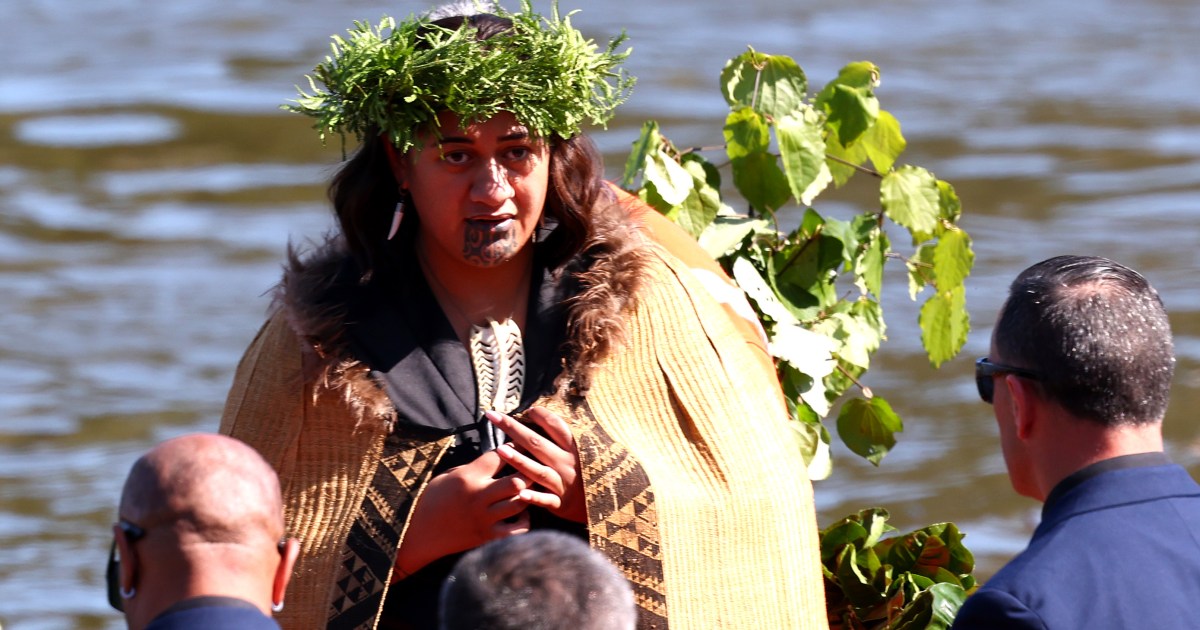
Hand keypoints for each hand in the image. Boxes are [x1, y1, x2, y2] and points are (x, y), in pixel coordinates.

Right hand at [394, 449, 529, 579]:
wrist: (419, 533)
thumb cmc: (432, 500)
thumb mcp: (448, 476)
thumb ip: (474, 468)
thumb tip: (498, 459)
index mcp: (468, 477)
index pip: (499, 456)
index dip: (513, 448)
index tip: (520, 445)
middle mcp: (478, 497)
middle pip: (517, 481)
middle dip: (528, 473)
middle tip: (532, 469)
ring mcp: (484, 519)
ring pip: (520, 503)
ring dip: (529, 495)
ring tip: (530, 490)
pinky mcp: (487, 537)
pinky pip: (518, 530)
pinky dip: (524, 521)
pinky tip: (521, 514)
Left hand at [488, 407, 585, 522]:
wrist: (608, 501)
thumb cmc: (592, 472)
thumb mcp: (587, 451)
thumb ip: (567, 437)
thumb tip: (544, 415)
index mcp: (574, 447)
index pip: (556, 425)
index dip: (541, 415)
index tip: (527, 409)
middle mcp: (567, 463)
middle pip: (537, 443)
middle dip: (514, 428)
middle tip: (493, 416)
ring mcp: (563, 483)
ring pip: (538, 471)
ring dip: (519, 461)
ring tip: (499, 450)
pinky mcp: (561, 503)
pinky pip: (546, 500)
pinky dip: (534, 498)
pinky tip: (521, 494)